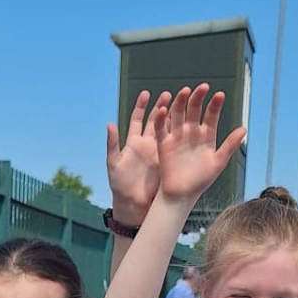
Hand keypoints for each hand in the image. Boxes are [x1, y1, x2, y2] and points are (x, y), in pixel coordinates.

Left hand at [106, 89, 169, 222]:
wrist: (133, 203)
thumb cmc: (119, 184)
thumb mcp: (113, 164)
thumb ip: (112, 144)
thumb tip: (109, 124)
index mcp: (133, 142)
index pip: (137, 119)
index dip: (141, 106)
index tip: (146, 93)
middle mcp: (146, 144)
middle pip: (154, 120)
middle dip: (160, 106)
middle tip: (169, 94)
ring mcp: (157, 152)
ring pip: (167, 131)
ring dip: (173, 117)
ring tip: (182, 104)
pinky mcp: (166, 161)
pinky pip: (174, 145)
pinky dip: (179, 134)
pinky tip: (187, 124)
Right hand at [155, 85, 245, 207]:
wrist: (181, 195)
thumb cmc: (201, 181)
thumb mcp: (218, 162)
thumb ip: (230, 145)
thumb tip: (244, 128)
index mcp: (206, 135)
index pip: (211, 115)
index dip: (215, 105)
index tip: (220, 95)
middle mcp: (192, 132)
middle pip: (194, 109)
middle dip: (198, 97)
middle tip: (203, 87)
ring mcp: (177, 136)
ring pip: (177, 113)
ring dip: (180, 102)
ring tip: (184, 91)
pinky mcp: (164, 143)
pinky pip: (161, 128)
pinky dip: (161, 118)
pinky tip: (164, 109)